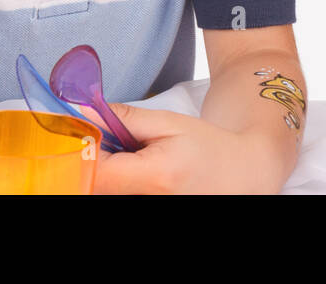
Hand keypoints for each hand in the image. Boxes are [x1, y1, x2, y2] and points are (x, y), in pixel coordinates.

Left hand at [91, 103, 282, 193]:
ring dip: (106, 174)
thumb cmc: (208, 147)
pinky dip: (118, 183)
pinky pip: (117, 197)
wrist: (242, 175)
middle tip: (112, 145)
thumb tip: (83, 110)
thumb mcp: (168, 123)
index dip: (84, 151)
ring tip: (131, 159)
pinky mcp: (147, 215)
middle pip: (94, 187)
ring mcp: (150, 212)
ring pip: (104, 192)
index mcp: (154, 178)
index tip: (90, 133)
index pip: (94, 172)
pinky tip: (136, 173)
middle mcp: (148, 203)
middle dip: (94, 162)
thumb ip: (124, 119)